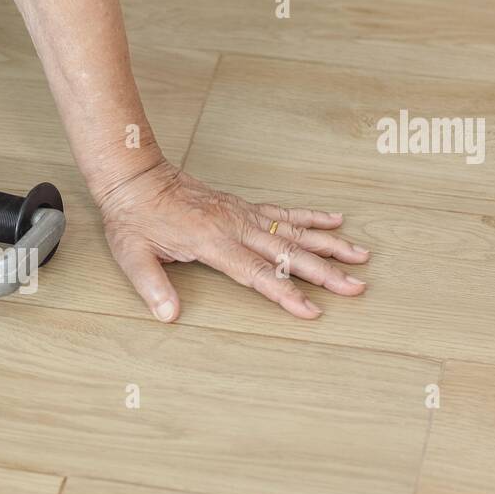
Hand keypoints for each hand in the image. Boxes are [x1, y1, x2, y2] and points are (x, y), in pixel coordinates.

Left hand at [96, 160, 369, 320]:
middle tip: (356, 288)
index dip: (285, 294)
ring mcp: (242, 214)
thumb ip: (152, 286)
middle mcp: (234, 226)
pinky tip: (336, 219)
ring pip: (294, 231)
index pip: (256, 274)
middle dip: (324, 273)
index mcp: (212, 242)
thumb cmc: (133, 218)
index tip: (312, 311)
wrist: (135, 178)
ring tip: (361, 256)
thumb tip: (168, 316)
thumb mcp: (133, 255)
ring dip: (329, 244)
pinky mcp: (242, 206)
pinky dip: (311, 216)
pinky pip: (284, 212)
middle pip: (287, 253)